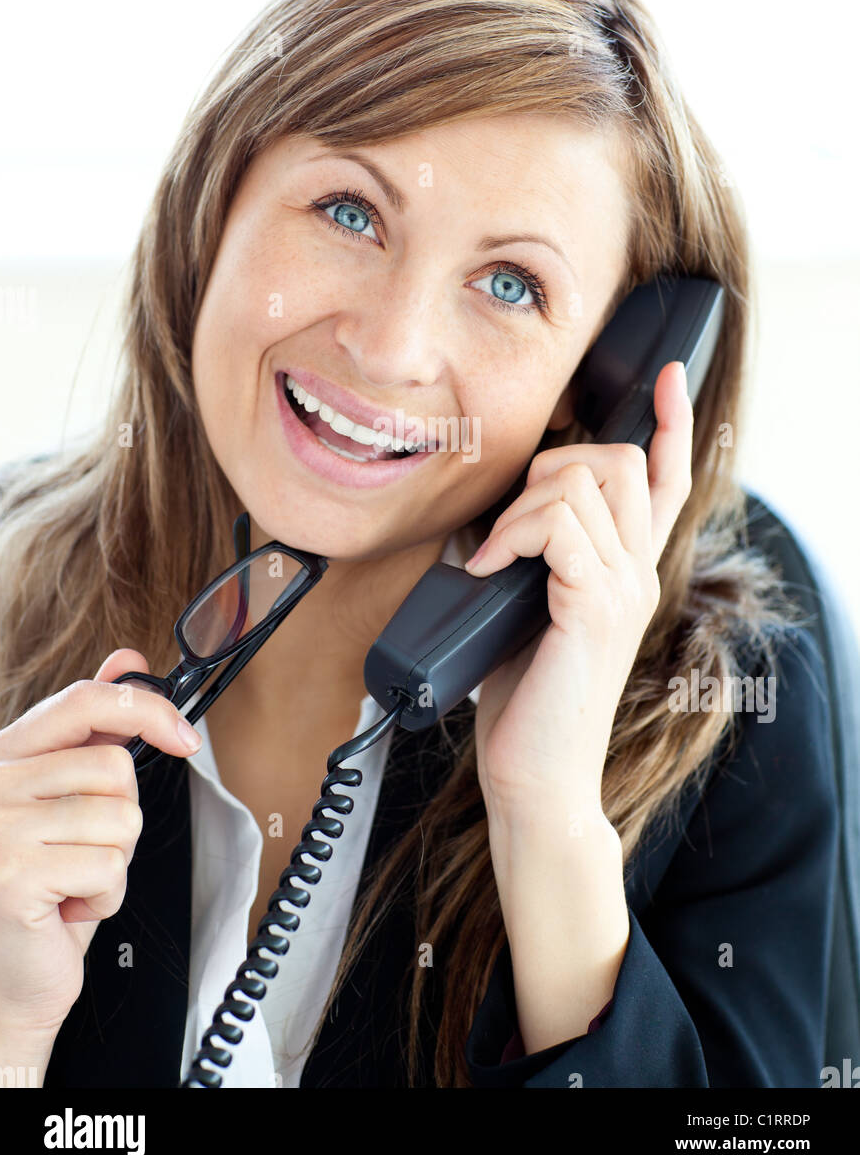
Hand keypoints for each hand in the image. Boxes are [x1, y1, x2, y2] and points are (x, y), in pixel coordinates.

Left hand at [465, 361, 692, 821]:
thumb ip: (528, 561)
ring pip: (580, 484)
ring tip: (493, 559)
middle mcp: (638, 572)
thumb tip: (483, 522)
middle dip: (551, 464)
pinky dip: (512, 536)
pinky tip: (490, 571)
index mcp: (627, 570)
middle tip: (509, 524)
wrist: (536, 777)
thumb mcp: (526, 611)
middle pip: (619, 460)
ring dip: (517, 508)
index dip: (671, 424)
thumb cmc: (525, 699)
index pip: (667, 482)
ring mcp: (623, 588)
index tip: (670, 378)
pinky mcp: (594, 607)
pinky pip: (557, 525)